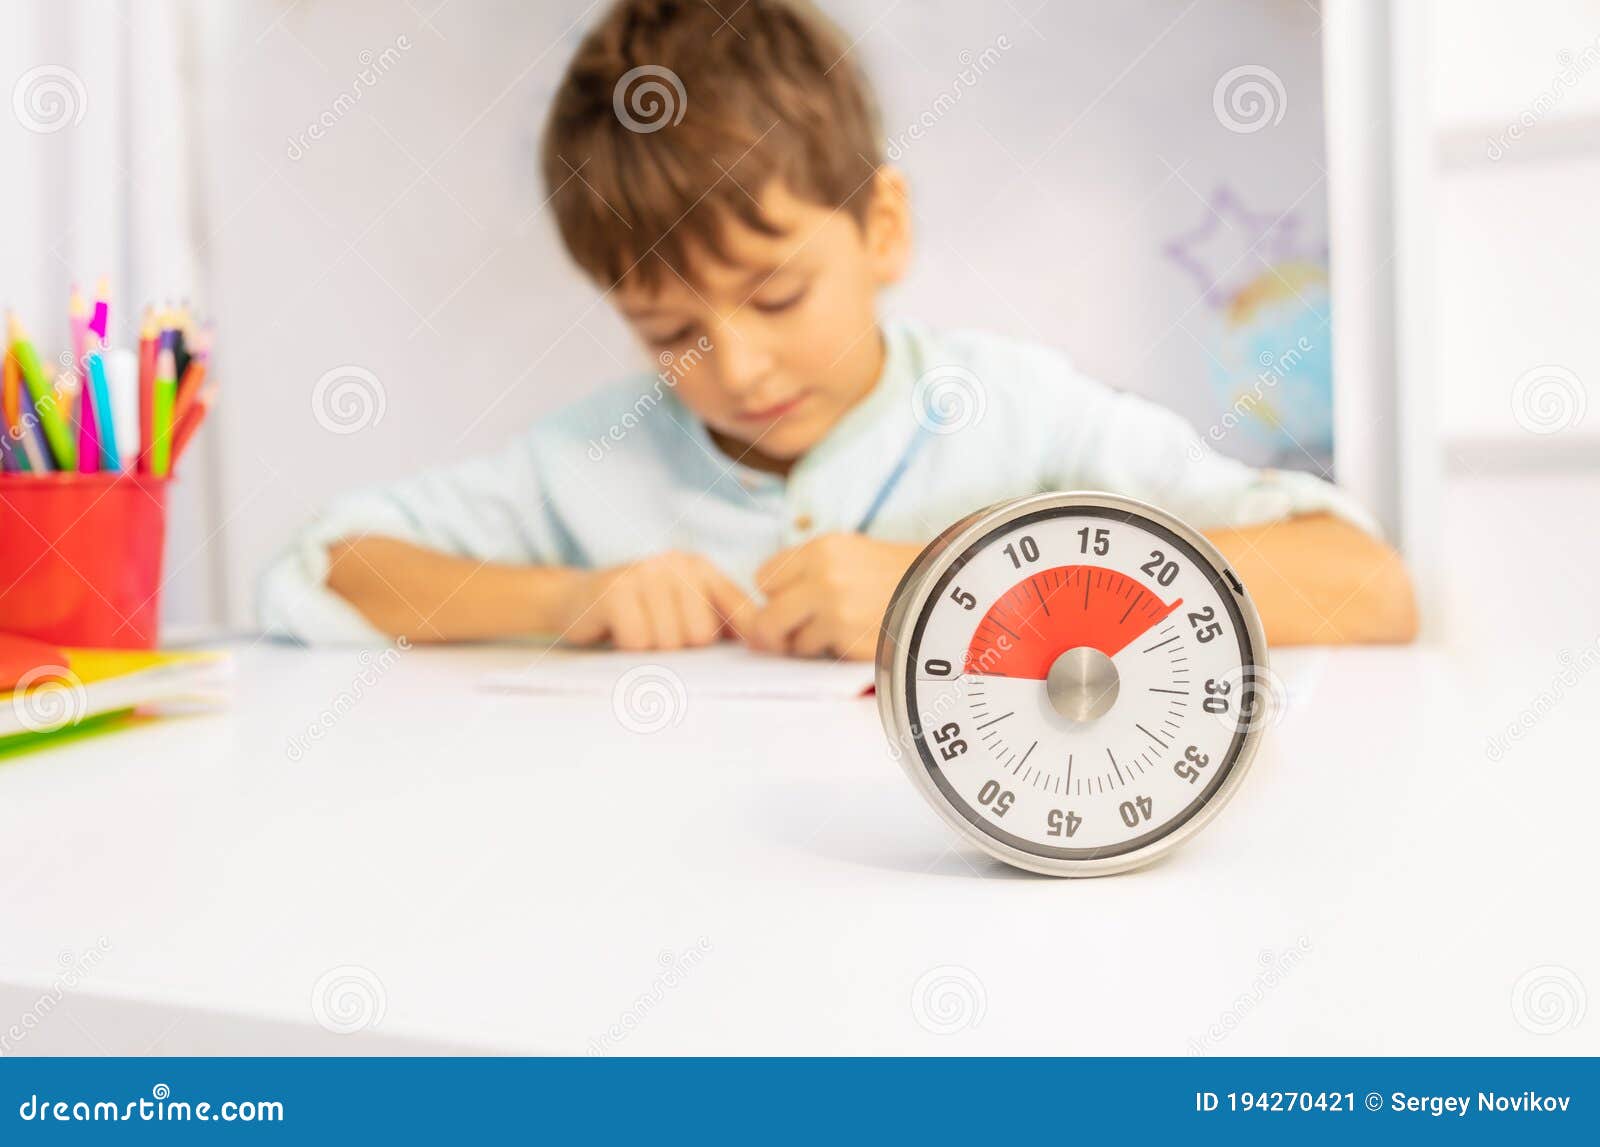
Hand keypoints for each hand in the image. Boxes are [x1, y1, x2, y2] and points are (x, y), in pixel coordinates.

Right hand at [553, 552, 754, 650]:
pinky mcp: (615, 590)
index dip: (748, 638)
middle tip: (658, 637)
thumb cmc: (639, 614)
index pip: (740, 611)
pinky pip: (638, 642)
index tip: (753, 657)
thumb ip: (722, 624)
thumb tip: (767, 645)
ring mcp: (645, 573)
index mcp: (701, 569)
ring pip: (669, 642)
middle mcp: (676, 564)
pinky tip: (618, 633)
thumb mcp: (683, 611)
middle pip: (701, 635)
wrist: (575, 599)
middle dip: (680, 649)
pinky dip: (628, 650)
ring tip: (639, 633)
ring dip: (651, 651)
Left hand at [748, 534, 923, 660]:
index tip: (792, 600)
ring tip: (838, 630)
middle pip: (766, 616)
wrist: (942, 590)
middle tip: (789, 635)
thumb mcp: (848, 554)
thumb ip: (806, 572)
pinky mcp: (849, 638)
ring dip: (807, 642)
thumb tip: (763, 613)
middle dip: (774, 630)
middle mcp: (823, 576)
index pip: (764, 578)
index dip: (776, 594)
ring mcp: (836, 610)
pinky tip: (854, 637)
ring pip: (791, 640)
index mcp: (821, 549)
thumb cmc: (892, 574)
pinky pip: (818, 654)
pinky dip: (831, 651)